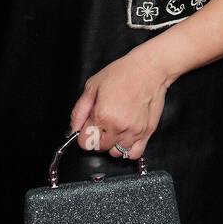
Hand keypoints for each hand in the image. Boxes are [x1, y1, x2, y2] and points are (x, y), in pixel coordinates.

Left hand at [68, 45, 173, 160]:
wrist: (149, 69)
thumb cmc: (123, 73)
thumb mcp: (92, 86)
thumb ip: (79, 110)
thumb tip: (73, 128)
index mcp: (102, 115)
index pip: (85, 142)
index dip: (84, 134)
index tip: (88, 127)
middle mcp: (118, 127)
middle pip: (99, 148)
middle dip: (97, 138)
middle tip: (102, 123)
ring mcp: (134, 131)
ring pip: (115, 152)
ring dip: (112, 143)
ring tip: (115, 128)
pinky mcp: (146, 133)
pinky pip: (133, 154)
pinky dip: (127, 150)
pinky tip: (125, 137)